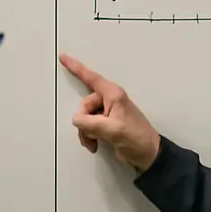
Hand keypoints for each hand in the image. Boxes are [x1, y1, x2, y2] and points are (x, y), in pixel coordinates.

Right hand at [59, 53, 161, 171]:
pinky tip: (95, 146)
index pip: (90, 78)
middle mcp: (109, 100)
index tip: (63, 57)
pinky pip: (89, 126)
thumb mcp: (111, 130)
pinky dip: (89, 136)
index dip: (76, 68)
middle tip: (92, 136)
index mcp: (113, 95)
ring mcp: (107, 113)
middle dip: (83, 123)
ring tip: (93, 144)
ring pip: (85, 118)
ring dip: (86, 132)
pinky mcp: (106, 124)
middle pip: (84, 105)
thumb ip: (90, 123)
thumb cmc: (135, 138)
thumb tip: (77, 120)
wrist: (148, 154)